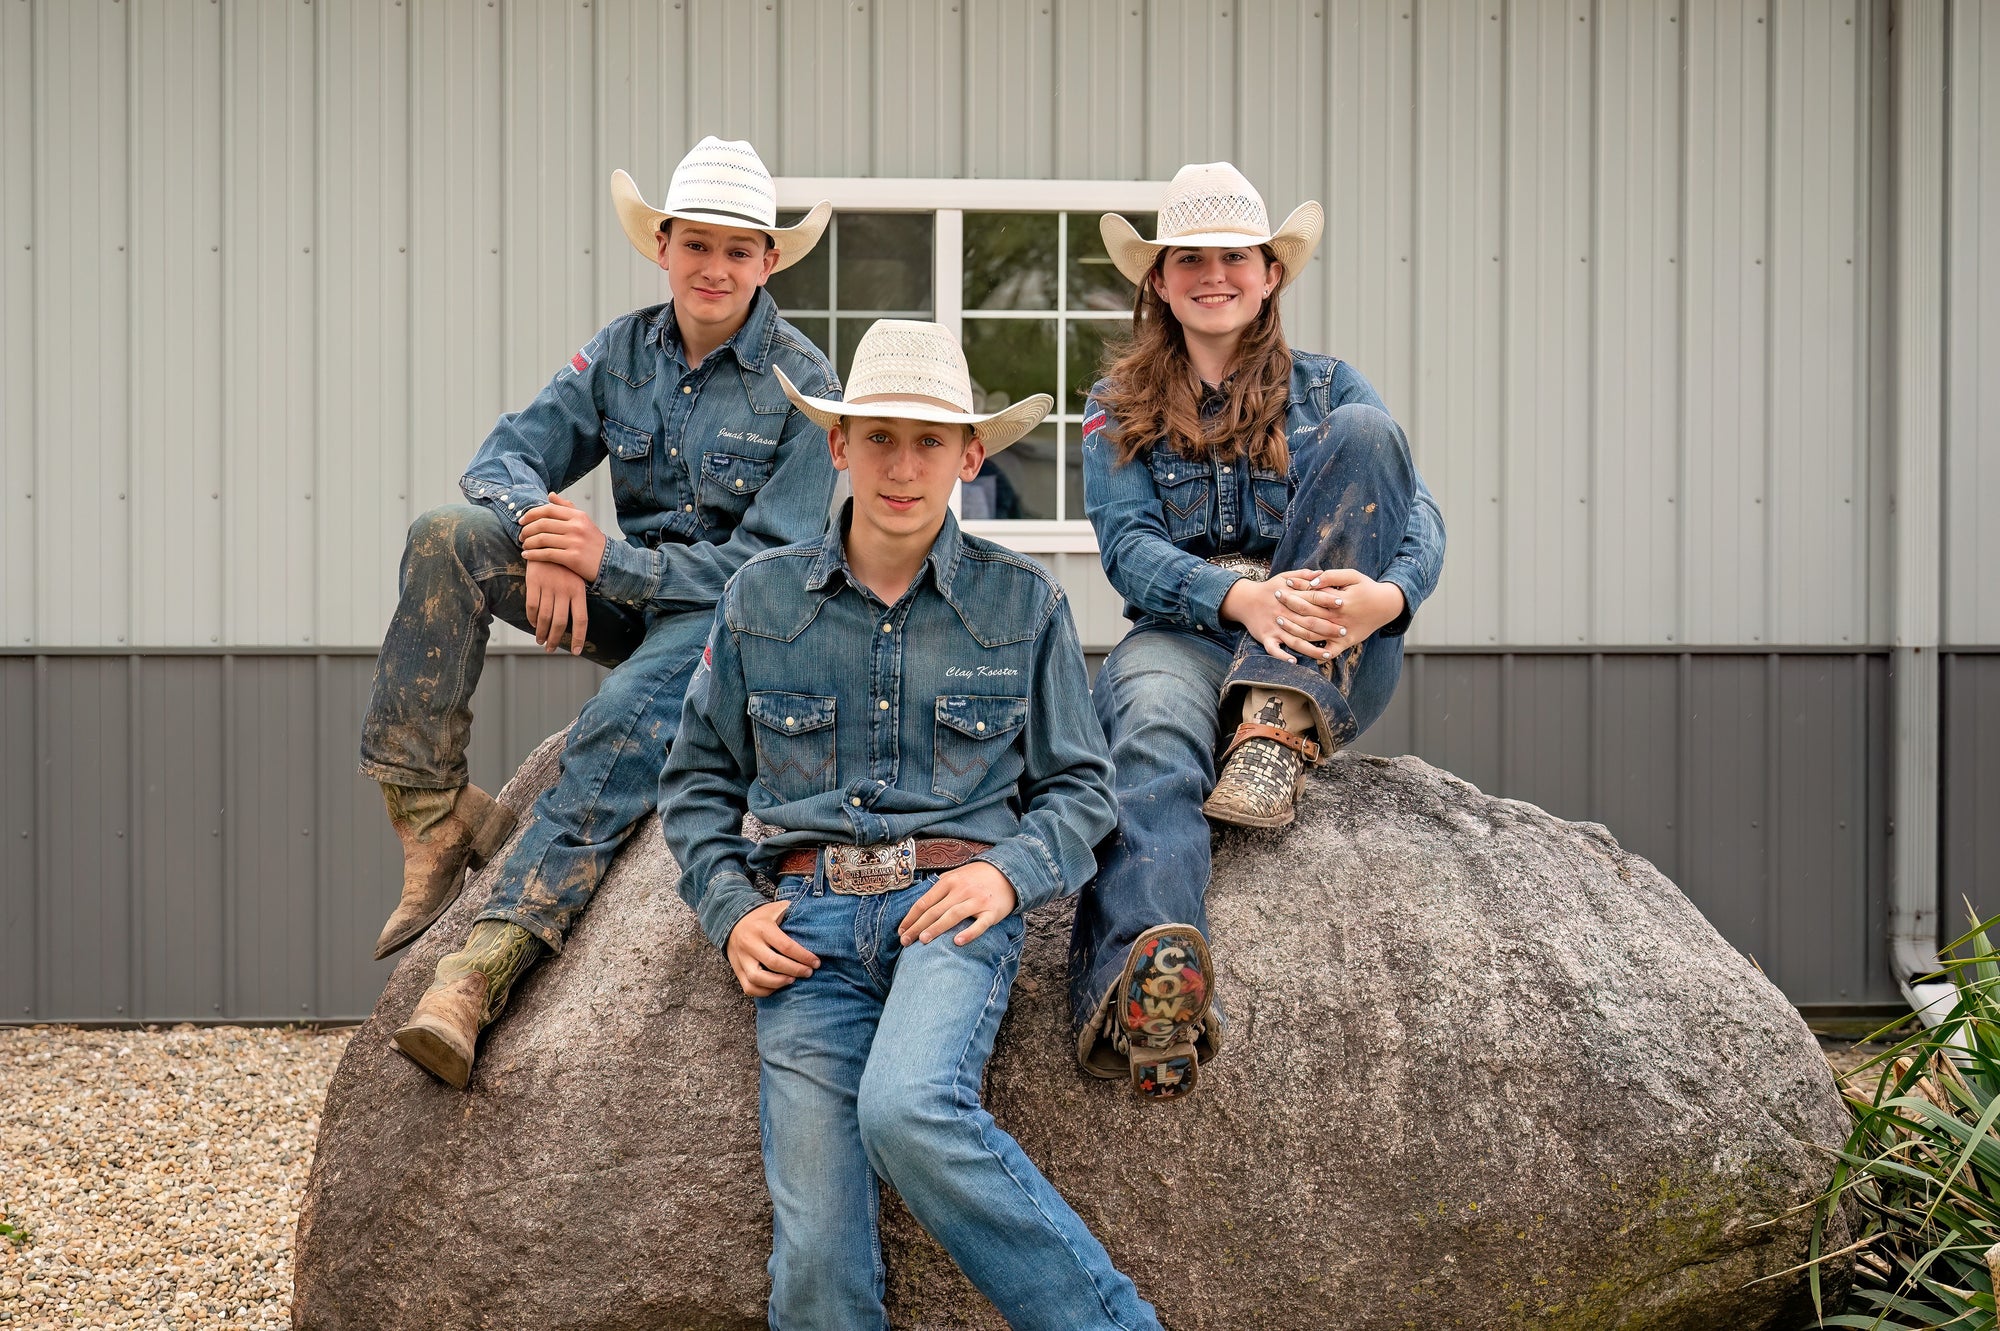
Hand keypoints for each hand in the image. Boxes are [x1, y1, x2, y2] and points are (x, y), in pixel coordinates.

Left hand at [520, 492, 606, 582]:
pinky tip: (527, 556)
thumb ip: (566, 507)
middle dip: (527, 530)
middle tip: (521, 536)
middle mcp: (576, 527)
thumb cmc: (593, 542)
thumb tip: (550, 495)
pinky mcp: (573, 558)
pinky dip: (533, 555)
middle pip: (542, 524)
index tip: (521, 521)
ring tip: (524, 546)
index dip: (531, 514)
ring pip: (542, 539)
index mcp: (578, 516)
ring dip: (528, 543)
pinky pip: (546, 554)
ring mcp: (575, 543)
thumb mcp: (583, 520)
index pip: (548, 510)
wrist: (608, 562)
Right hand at [523, 558, 589, 653]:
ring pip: (544, 617)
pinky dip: (531, 618)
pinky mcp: (534, 582)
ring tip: (540, 641)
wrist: (548, 541)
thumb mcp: (577, 579)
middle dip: (555, 639)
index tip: (576, 651)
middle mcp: (565, 590)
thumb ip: (576, 599)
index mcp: (579, 590)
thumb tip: (574, 625)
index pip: (581, 620)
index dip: (578, 638)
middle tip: (550, 649)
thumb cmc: (564, 564)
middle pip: (560, 622)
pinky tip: (533, 624)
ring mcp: (549, 586)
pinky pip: (531, 606)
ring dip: (541, 632)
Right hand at [726, 900, 820, 996]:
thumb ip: (794, 912)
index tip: (816, 963)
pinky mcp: (736, 969)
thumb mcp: (777, 908)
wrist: (732, 919)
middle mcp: (749, 943)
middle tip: (808, 973)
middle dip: (795, 970)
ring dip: (778, 983)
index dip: (804, 957)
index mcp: (762, 928)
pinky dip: (764, 991)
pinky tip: (778, 986)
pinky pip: (749, 987)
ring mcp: (741, 958)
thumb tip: (818, 922)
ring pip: (758, 978)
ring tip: (792, 980)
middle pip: (774, 963)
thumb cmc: (762, 916)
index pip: (786, 946)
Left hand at [897, 861, 1016, 947]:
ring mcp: (977, 901)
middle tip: (905, 941)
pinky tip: (957, 942)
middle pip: (935, 910)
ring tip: (923, 941)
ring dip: (936, 928)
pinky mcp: (992, 912)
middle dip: (917, 927)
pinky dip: (969, 933)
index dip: (911, 917)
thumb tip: (918, 908)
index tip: (901, 931)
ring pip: (953, 916)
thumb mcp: (955, 876)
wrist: (1007, 873)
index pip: (924, 902)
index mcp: (949, 881)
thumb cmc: (976, 878)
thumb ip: (939, 889)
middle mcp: (961, 890)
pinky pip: (980, 924)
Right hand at [1222, 568, 1332, 664]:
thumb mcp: (1284, 577)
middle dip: (1327, 628)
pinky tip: (1295, 661)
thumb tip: (1322, 572)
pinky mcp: (1265, 637)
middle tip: (1344, 631)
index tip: (1343, 604)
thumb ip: (1303, 576)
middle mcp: (1283, 614)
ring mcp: (1274, 627)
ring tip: (1328, 654)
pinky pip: (1274, 650)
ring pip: (1295, 640)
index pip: (1312, 598)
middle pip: (1308, 622)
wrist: (1244, 600)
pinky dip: (1282, 656)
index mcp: (1289, 598)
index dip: (1328, 601)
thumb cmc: (1268, 589)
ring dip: (1312, 649)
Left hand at [1275, 569, 1403, 655]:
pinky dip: (1316, 654)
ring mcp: (1342, 633)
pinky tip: (1301, 652)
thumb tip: (1311, 580)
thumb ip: (1331, 577)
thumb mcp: (1352, 575)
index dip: (1296, 590)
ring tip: (1280, 620)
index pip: (1312, 596)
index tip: (1283, 584)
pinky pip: (1329, 652)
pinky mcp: (1346, 643)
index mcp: (1340, 601)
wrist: (1388, 606)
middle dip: (1290, 606)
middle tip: (1275, 599)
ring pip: (1313, 634)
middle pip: (1309, 615)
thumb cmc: (1367, 588)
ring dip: (1294, 629)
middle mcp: (1339, 619)